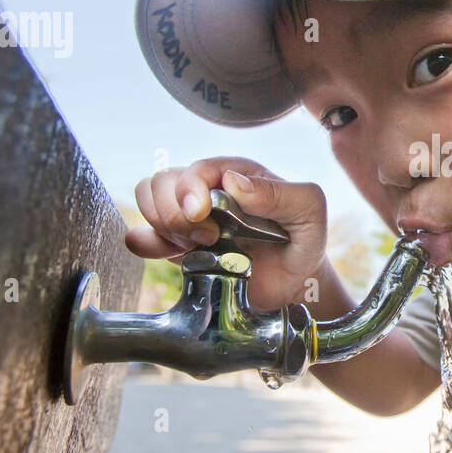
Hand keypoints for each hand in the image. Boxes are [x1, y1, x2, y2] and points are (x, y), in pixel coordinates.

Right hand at [126, 157, 328, 308]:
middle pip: (161, 181)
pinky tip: (175, 253)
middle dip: (174, 211)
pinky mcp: (178, 246)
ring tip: (197, 246)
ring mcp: (190, 218)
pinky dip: (146, 243)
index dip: (190, 188)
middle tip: (208, 237)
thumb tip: (233, 182)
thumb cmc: (304, 240)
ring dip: (163, 225)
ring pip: (147, 200)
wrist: (295, 284)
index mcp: (237, 174)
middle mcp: (208, 191)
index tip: (202, 216)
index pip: (196, 168)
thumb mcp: (309, 209)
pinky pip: (142, 236)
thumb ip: (280, 192)